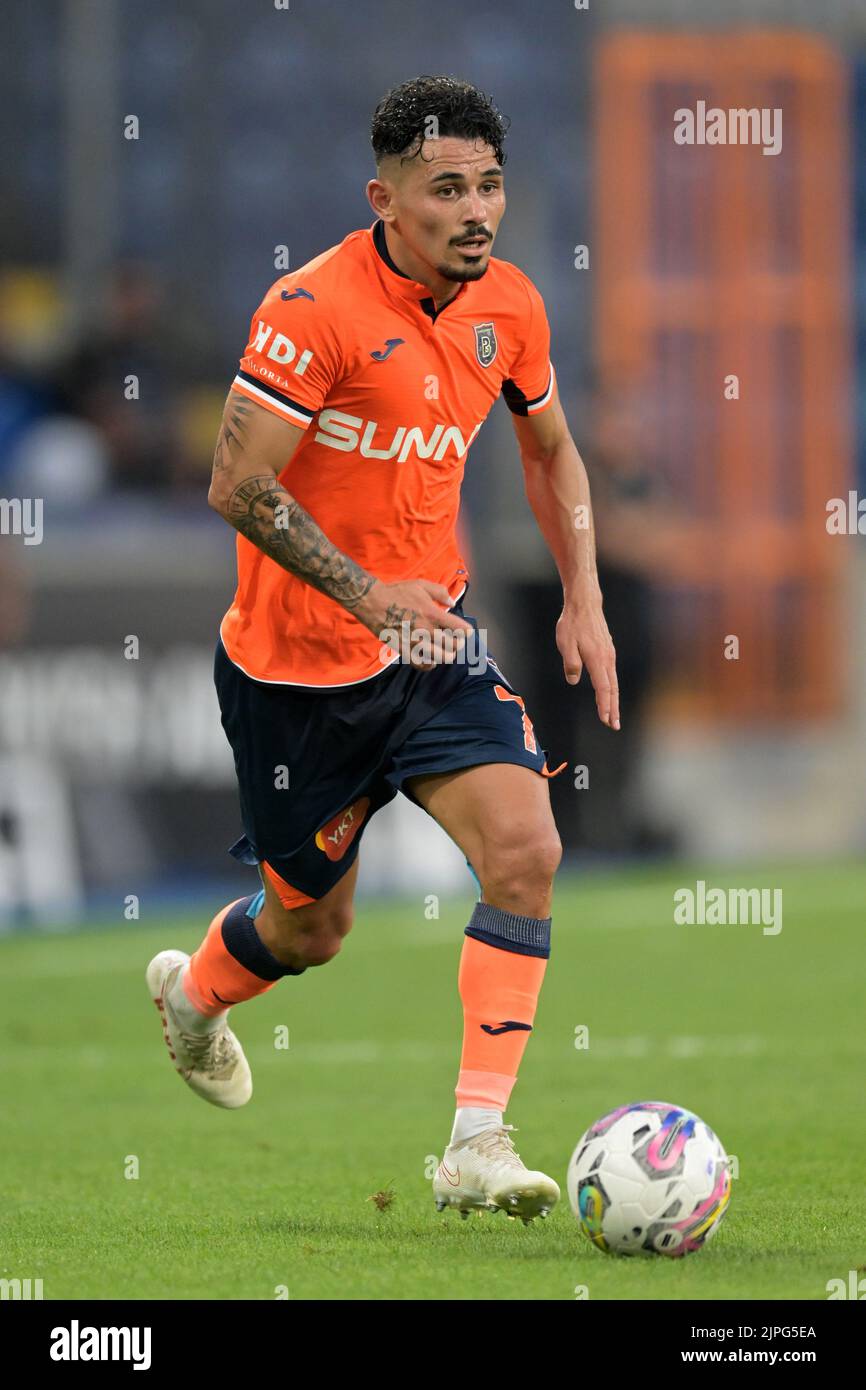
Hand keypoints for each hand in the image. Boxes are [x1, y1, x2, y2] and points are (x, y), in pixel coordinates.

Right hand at [354, 578, 474, 669]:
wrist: (372, 602)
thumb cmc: (397, 592)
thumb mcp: (421, 585)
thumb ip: (440, 592)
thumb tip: (452, 603)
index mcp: (433, 613)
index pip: (461, 629)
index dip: (467, 632)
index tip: (465, 632)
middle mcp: (426, 630)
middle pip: (453, 646)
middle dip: (457, 644)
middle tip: (455, 642)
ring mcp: (415, 641)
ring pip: (440, 657)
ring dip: (446, 655)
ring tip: (445, 652)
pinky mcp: (403, 649)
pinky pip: (421, 664)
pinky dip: (429, 665)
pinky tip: (431, 662)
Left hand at [556, 598, 619, 728]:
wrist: (585, 603)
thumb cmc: (573, 623)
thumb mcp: (565, 644)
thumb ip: (571, 663)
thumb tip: (575, 680)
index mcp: (597, 659)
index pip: (603, 688)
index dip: (604, 705)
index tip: (606, 720)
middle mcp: (607, 658)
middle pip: (612, 689)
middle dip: (613, 709)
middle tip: (614, 725)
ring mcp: (609, 654)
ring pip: (613, 682)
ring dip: (614, 700)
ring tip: (613, 714)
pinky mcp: (608, 650)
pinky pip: (611, 674)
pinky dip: (612, 687)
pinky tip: (609, 693)